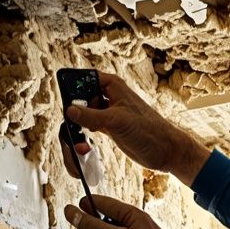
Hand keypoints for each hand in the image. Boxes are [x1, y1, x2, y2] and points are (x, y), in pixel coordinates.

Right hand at [59, 72, 210, 185]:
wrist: (164, 150)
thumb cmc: (147, 129)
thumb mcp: (116, 121)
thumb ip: (91, 115)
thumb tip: (69, 110)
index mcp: (113, 85)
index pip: (85, 78)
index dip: (73, 86)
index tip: (64, 99)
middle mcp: (109, 96)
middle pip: (81, 96)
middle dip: (74, 108)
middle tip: (71, 121)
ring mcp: (108, 111)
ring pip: (84, 112)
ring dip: (79, 122)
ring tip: (80, 135)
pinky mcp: (108, 127)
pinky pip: (89, 124)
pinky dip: (84, 130)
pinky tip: (84, 140)